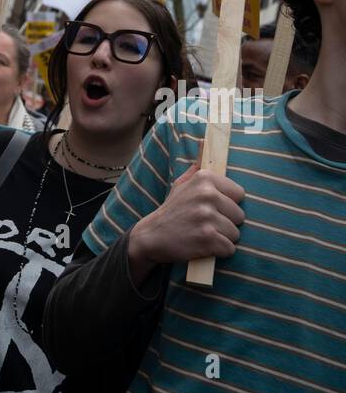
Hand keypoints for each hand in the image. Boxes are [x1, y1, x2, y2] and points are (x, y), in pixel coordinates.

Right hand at [127, 157, 244, 285]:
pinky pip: (229, 248)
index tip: (212, 207)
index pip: (239, 194)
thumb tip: (204, 140)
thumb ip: (198, 165)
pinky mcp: (207, 238)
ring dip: (223, 238)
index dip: (227, 204)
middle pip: (240, 215)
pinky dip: (219, 251)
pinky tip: (204, 246)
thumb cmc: (173, 209)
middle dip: (226, 222)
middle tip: (206, 223)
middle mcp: (207, 195)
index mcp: (205, 178)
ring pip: (235, 233)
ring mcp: (207, 217)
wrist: (153, 235)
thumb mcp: (183, 183)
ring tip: (204, 234)